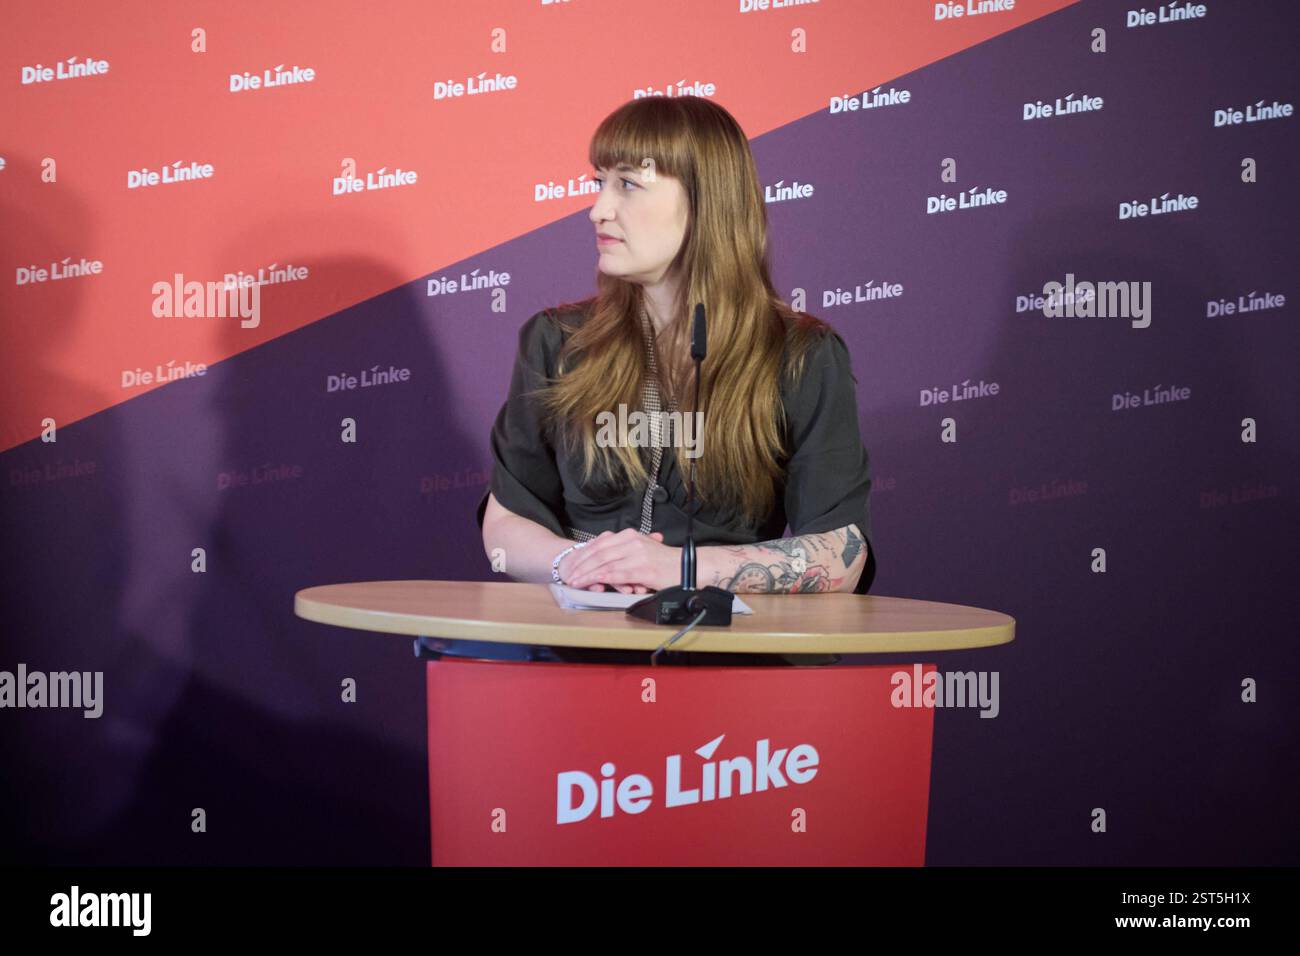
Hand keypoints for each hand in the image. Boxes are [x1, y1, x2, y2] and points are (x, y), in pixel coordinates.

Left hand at [560, 529, 677, 592]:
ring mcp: (637, 555)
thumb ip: (625, 551)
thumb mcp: (644, 550)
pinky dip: (600, 579)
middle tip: (569, 575)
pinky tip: (592, 584)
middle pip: (599, 552)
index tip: (572, 564)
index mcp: (631, 535)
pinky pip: (616, 574)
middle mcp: (632, 542)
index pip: (600, 543)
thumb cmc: (667, 562)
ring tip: (575, 582)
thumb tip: (605, 558)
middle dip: (581, 565)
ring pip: (604, 564)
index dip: (584, 554)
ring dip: (587, 574)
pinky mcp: (642, 569)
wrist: (689, 567)